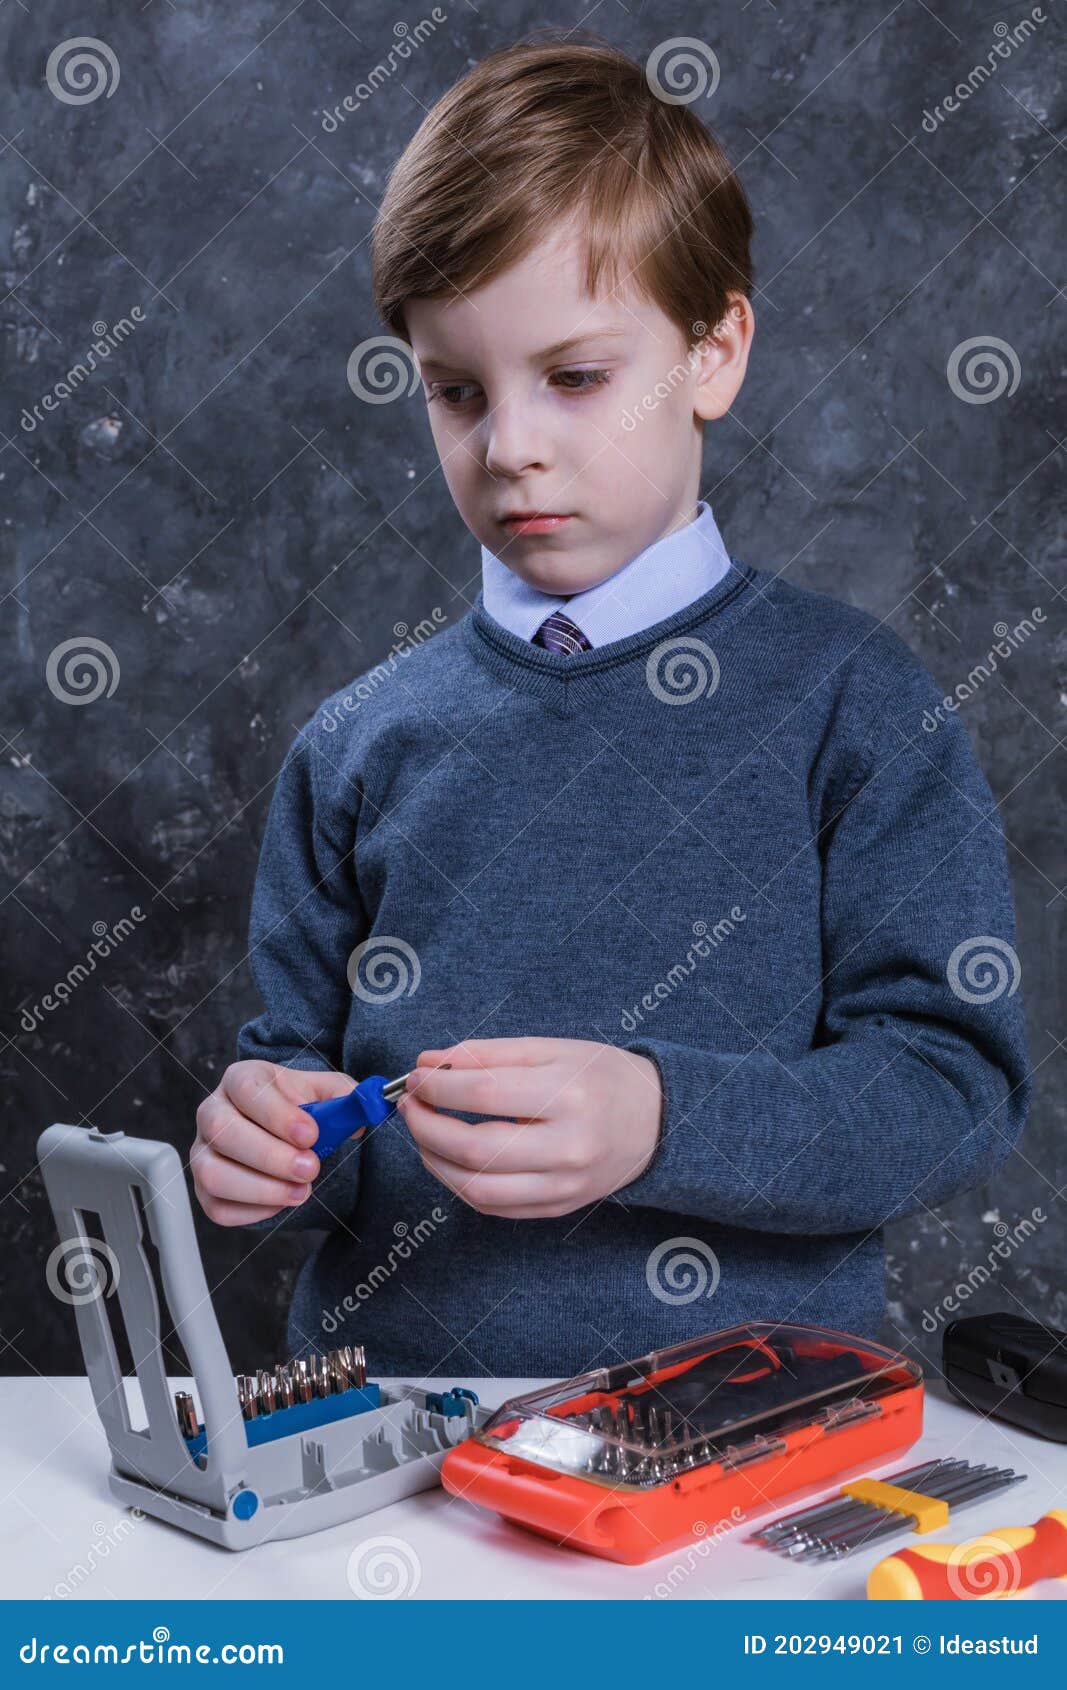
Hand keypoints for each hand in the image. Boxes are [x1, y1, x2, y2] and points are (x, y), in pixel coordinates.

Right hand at [192, 1060, 357, 1224]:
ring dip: (262, 1188)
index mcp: (241, 1079)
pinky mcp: (204, 1189)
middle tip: (310, 1168)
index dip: (277, 1114)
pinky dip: (254, 1211)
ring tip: (301, 1191)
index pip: (247, 1090)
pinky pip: (218, 1208)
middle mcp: (212, 1112)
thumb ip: (346, 1096)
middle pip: (224, 1132)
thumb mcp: (326, 1091)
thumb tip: (360, 1113)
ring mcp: (203, 1152)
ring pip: (213, 1174)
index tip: (311, 1134)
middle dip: (271, 1156)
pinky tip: (283, 1200)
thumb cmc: (300, 1108)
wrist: (284, 1131)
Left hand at [394, 1036, 662, 1217]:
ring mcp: (563, 1186)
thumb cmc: (601, 1077)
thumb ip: (485, 1054)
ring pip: (477, 1187)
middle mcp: (569, 1147)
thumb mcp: (549, 1048)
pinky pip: (492, 1206)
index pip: (484, 1094)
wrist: (656, 1121)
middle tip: (409, 1106)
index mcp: (570, 1095)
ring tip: (423, 1132)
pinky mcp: (557, 1209)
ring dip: (434, 1160)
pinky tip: (449, 1158)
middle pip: (475, 1148)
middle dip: (426, 1126)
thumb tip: (427, 1064)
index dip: (437, 1087)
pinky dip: (458, 1183)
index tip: (416, 1077)